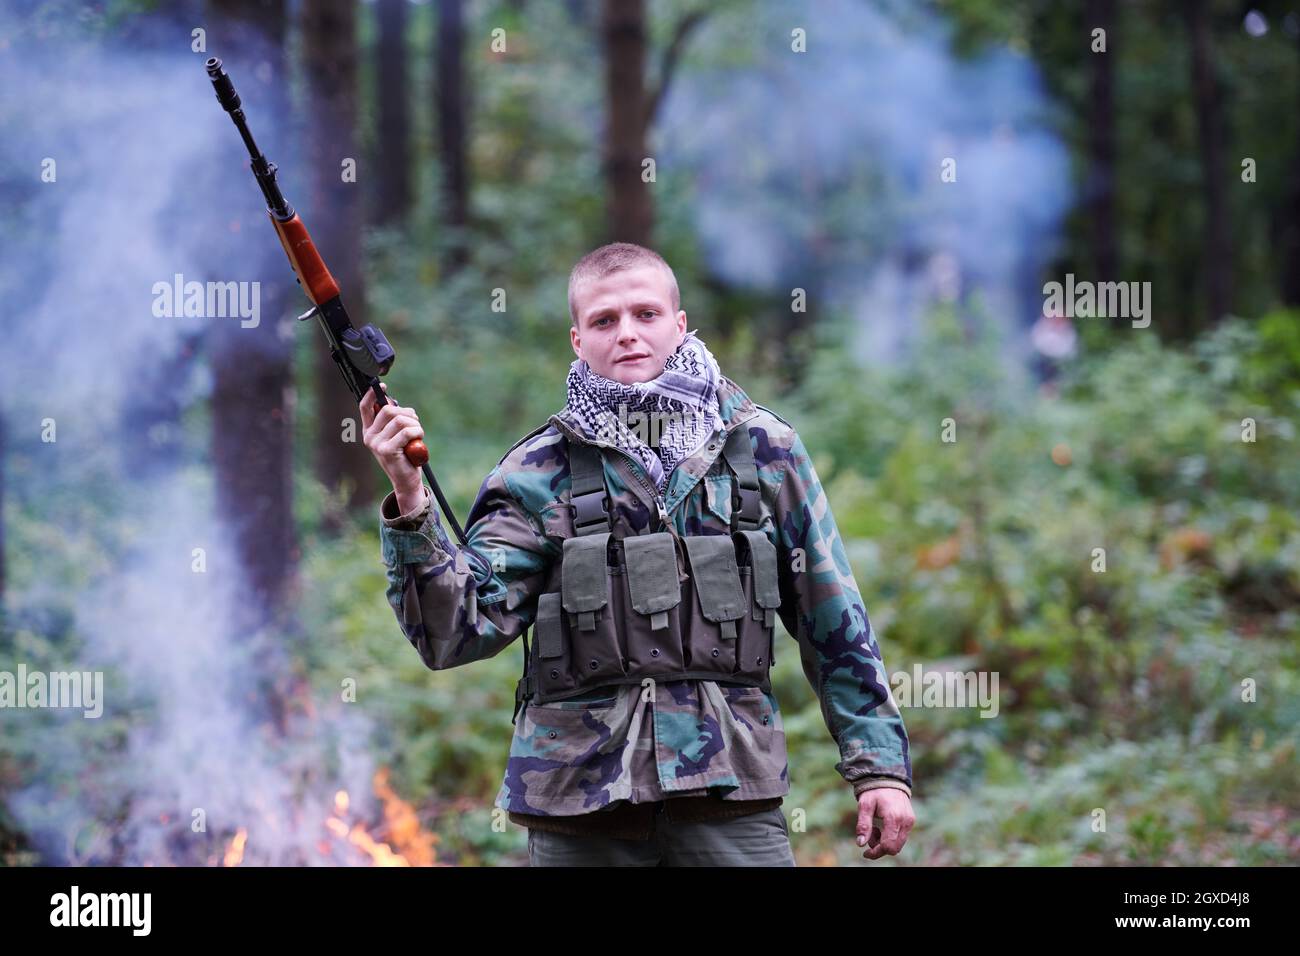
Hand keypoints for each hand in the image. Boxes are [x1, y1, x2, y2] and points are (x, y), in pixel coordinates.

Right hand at [359, 383, 423, 499]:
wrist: (406, 480)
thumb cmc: (404, 455)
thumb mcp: (396, 435)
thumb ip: (391, 420)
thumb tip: (388, 400)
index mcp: (369, 431)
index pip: (364, 407)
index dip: (371, 394)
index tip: (382, 386)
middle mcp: (369, 437)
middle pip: (388, 410)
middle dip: (407, 413)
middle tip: (415, 423)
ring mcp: (376, 444)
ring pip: (399, 420)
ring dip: (414, 424)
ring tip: (417, 434)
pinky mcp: (387, 450)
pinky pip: (406, 432)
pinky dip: (417, 432)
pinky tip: (419, 438)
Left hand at [855, 788, 913, 859]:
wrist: (888, 777)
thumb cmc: (874, 790)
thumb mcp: (865, 805)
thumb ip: (863, 825)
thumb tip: (861, 844)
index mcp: (894, 818)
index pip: (888, 846)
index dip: (876, 852)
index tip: (865, 852)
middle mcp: (905, 821)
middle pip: (894, 848)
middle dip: (880, 848)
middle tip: (870, 834)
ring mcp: (910, 821)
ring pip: (898, 844)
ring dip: (885, 842)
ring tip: (875, 828)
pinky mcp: (911, 820)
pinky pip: (901, 837)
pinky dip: (891, 836)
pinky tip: (882, 826)